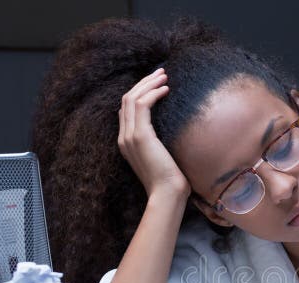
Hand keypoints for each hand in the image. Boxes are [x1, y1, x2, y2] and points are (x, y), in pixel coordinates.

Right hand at [118, 68, 190, 199]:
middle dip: (143, 82)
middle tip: (161, 72)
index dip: (140, 92)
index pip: (127, 109)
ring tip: (164, 76)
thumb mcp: (163, 156)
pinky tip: (166, 90)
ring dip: (148, 84)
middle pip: (126, 99)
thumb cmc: (171, 180)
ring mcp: (129, 136)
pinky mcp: (140, 136)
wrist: (167, 194)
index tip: (157, 83)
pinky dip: (153, 93)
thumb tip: (175, 127)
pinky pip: (142, 105)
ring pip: (132, 98)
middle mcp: (124, 137)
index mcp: (127, 142)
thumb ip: (160, 142)